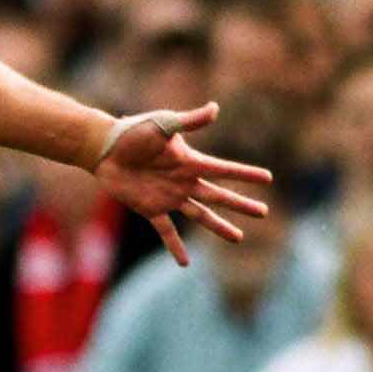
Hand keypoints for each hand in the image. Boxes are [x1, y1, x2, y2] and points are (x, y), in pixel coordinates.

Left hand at [89, 105, 273, 264]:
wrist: (104, 148)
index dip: (246, 174)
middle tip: (263, 212)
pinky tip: (185, 263)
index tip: (268, 178)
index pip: (224, 170)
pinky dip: (175, 247)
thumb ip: (189, 121)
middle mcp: (184, 182)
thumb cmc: (132, 132)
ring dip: (219, 227)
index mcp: (190, 162)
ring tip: (238, 238)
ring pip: (201, 216)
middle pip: (219, 196)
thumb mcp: (163, 124)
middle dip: (241, 204)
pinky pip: (166, 231)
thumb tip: (215, 108)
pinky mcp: (151, 209)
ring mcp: (169, 197)